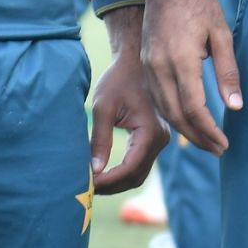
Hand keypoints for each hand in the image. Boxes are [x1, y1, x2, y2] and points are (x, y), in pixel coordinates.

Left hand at [89, 6, 168, 193]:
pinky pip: (140, 164)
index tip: (87, 183)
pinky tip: (104, 172)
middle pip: (135, 176)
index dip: (108, 180)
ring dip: (117, 182)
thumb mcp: (103, 106)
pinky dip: (123, 172)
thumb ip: (100, 139)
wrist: (134, 61)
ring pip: (138, 174)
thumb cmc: (118, 79)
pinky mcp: (156, 138)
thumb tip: (95, 171)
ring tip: (93, 181)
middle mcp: (161, 138)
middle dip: (111, 185)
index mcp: (151, 130)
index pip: (129, 168)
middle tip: (85, 187)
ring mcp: (161, 139)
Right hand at [141, 0, 241, 154]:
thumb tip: (235, 107)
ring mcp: (149, 65)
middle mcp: (160, 67)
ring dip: (183, 129)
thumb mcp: (221, 34)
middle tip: (217, 149)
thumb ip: (227, 72)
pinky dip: (171, 113)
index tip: (224, 144)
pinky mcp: (145, 62)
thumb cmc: (200, 4)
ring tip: (205, 140)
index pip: (193, 108)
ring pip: (163, 109)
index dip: (209, 131)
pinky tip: (185, 119)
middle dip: (197, 137)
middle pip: (176, 115)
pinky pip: (157, 97)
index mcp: (181, 60)